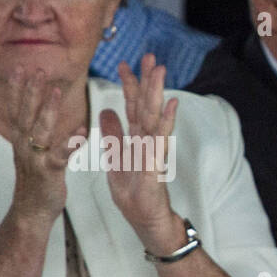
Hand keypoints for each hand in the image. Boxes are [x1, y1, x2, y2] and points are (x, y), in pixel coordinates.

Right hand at [6, 67, 83, 224]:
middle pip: (26, 113)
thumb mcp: (32, 151)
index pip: (17, 109)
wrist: (32, 211)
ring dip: (49, 109)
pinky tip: (81, 132)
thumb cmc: (37, 179)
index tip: (19, 67)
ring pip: (41, 130)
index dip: (17, 88)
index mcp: (21, 139)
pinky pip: (61, 156)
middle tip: (36, 68)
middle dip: (30, 90)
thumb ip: (35, 132)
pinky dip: (70, 143)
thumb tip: (39, 111)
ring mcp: (35, 158)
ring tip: (57, 91)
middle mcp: (24, 146)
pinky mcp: (49, 173)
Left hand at [102, 55, 179, 249]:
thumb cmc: (134, 194)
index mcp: (136, 139)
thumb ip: (113, 136)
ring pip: (154, 117)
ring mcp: (154, 152)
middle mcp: (147, 142)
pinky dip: (165, 123)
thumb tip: (106, 110)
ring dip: (157, 93)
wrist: (146, 220)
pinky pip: (159, 141)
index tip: (124, 63)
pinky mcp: (155, 166)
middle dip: (147, 81)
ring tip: (159, 71)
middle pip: (146, 106)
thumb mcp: (116, 160)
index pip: (132, 107)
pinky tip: (170, 106)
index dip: (129, 85)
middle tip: (149, 56)